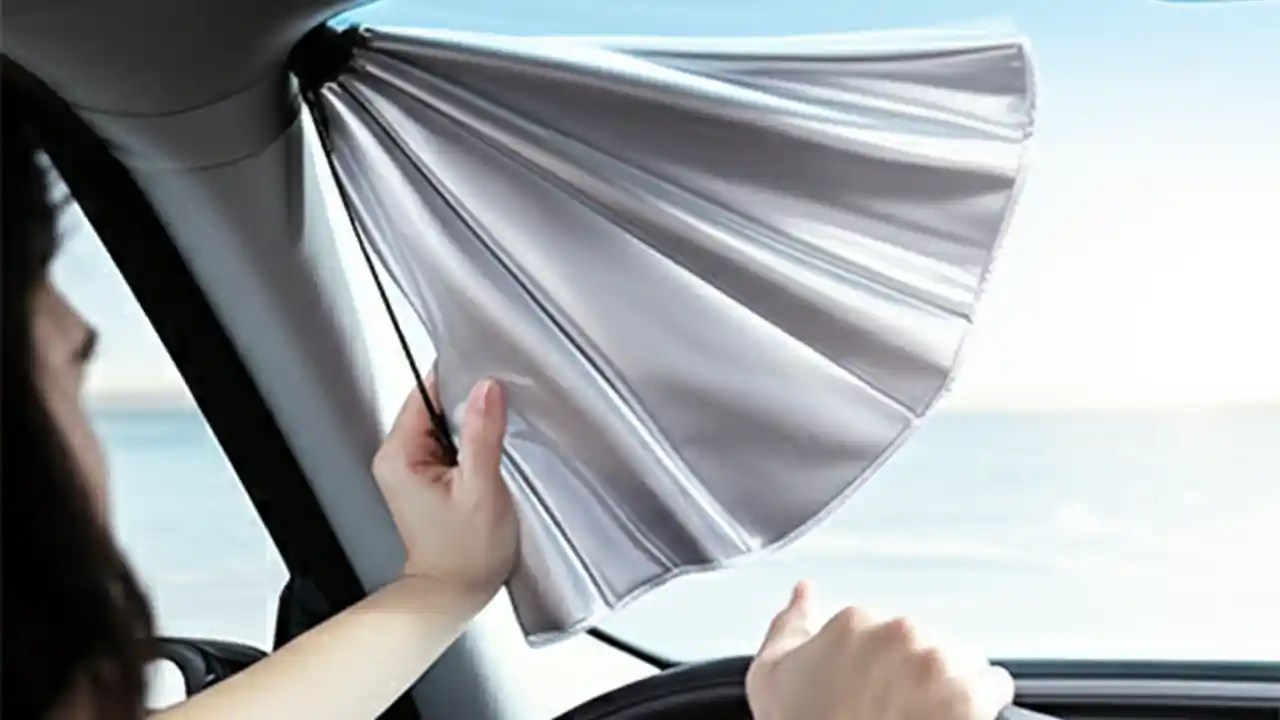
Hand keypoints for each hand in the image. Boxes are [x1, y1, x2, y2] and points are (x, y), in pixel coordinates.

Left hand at [371, 374, 517, 609]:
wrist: (454, 594)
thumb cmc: (464, 553)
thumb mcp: (480, 487)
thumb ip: (483, 433)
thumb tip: (487, 388)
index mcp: (399, 454)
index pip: (425, 393)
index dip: (459, 382)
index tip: (488, 380)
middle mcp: (396, 457)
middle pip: (435, 406)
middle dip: (468, 409)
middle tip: (498, 423)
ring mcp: (409, 468)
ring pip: (445, 425)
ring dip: (471, 430)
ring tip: (491, 450)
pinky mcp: (425, 478)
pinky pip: (449, 445)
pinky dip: (470, 447)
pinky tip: (485, 463)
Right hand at [746, 582, 1013, 719]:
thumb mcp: (770, 677)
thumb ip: (788, 624)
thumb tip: (803, 590)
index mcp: (853, 621)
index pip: (880, 629)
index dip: (875, 664)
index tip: (868, 690)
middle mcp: (899, 633)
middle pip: (925, 642)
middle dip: (915, 671)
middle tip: (896, 710)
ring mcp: (938, 664)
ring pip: (963, 660)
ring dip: (952, 684)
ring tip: (928, 717)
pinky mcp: (972, 698)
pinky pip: (996, 686)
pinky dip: (986, 703)